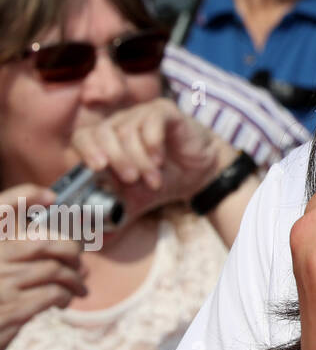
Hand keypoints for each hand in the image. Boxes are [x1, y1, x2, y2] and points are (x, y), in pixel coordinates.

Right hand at [0, 184, 88, 349]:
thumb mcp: (4, 269)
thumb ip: (22, 249)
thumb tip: (68, 233)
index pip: (2, 208)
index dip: (25, 195)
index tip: (51, 196)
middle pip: (42, 242)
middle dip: (70, 251)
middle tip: (79, 263)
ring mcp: (1, 284)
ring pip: (54, 270)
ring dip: (73, 279)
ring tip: (78, 287)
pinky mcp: (10, 310)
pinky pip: (52, 293)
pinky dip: (64, 295)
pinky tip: (62, 301)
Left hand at [69, 98, 238, 221]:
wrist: (198, 175)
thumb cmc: (162, 183)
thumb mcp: (133, 202)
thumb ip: (110, 214)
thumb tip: (90, 238)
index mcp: (106, 141)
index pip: (84, 137)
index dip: (86, 151)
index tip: (97, 169)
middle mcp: (120, 123)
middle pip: (104, 132)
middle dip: (116, 159)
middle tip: (131, 180)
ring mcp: (141, 115)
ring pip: (128, 131)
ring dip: (140, 160)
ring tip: (153, 179)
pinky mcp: (164, 111)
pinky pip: (151, 122)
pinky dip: (153, 144)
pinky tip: (161, 160)